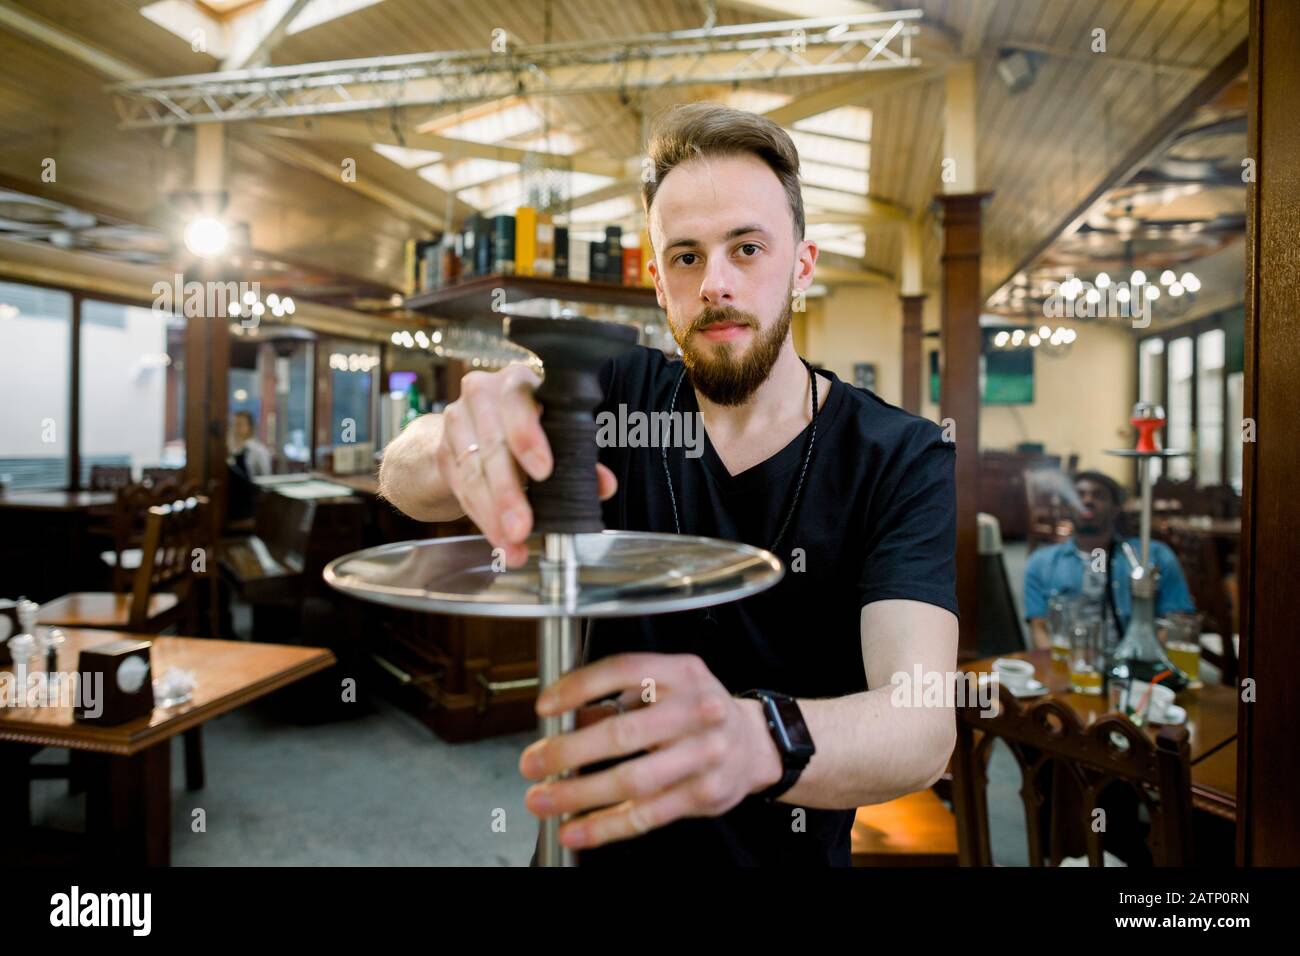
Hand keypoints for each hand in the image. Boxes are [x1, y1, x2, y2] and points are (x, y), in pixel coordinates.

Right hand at [436, 366, 617, 566]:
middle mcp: (482, 394)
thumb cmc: (527, 422)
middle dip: (509, 492)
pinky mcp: (445, 451)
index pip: (517, 400)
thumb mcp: (554, 430)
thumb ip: (580, 454)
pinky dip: (482, 519)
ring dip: (494, 514)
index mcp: (517, 381)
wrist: (475, 423)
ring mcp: (457, 421)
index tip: (543, 471)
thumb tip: (604, 485)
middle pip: (493, 445)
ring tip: (513, 543)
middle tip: (522, 526)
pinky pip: (462, 490)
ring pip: (474, 473)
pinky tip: (500, 541)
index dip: (527, 436)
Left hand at [519, 653, 782, 850]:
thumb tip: (564, 719)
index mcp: (682, 673)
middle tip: (532, 762)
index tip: (545, 706)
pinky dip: (605, 827)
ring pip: (632, 780)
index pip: (624, 670)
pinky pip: (646, 815)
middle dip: (568, 751)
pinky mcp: (703, 795)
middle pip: (624, 733)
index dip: (579, 687)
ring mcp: (704, 755)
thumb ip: (616, 699)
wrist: (754, 744)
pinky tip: (575, 830)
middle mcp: (697, 710)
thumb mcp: (664, 687)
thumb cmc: (697, 711)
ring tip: (542, 800)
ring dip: (579, 794)